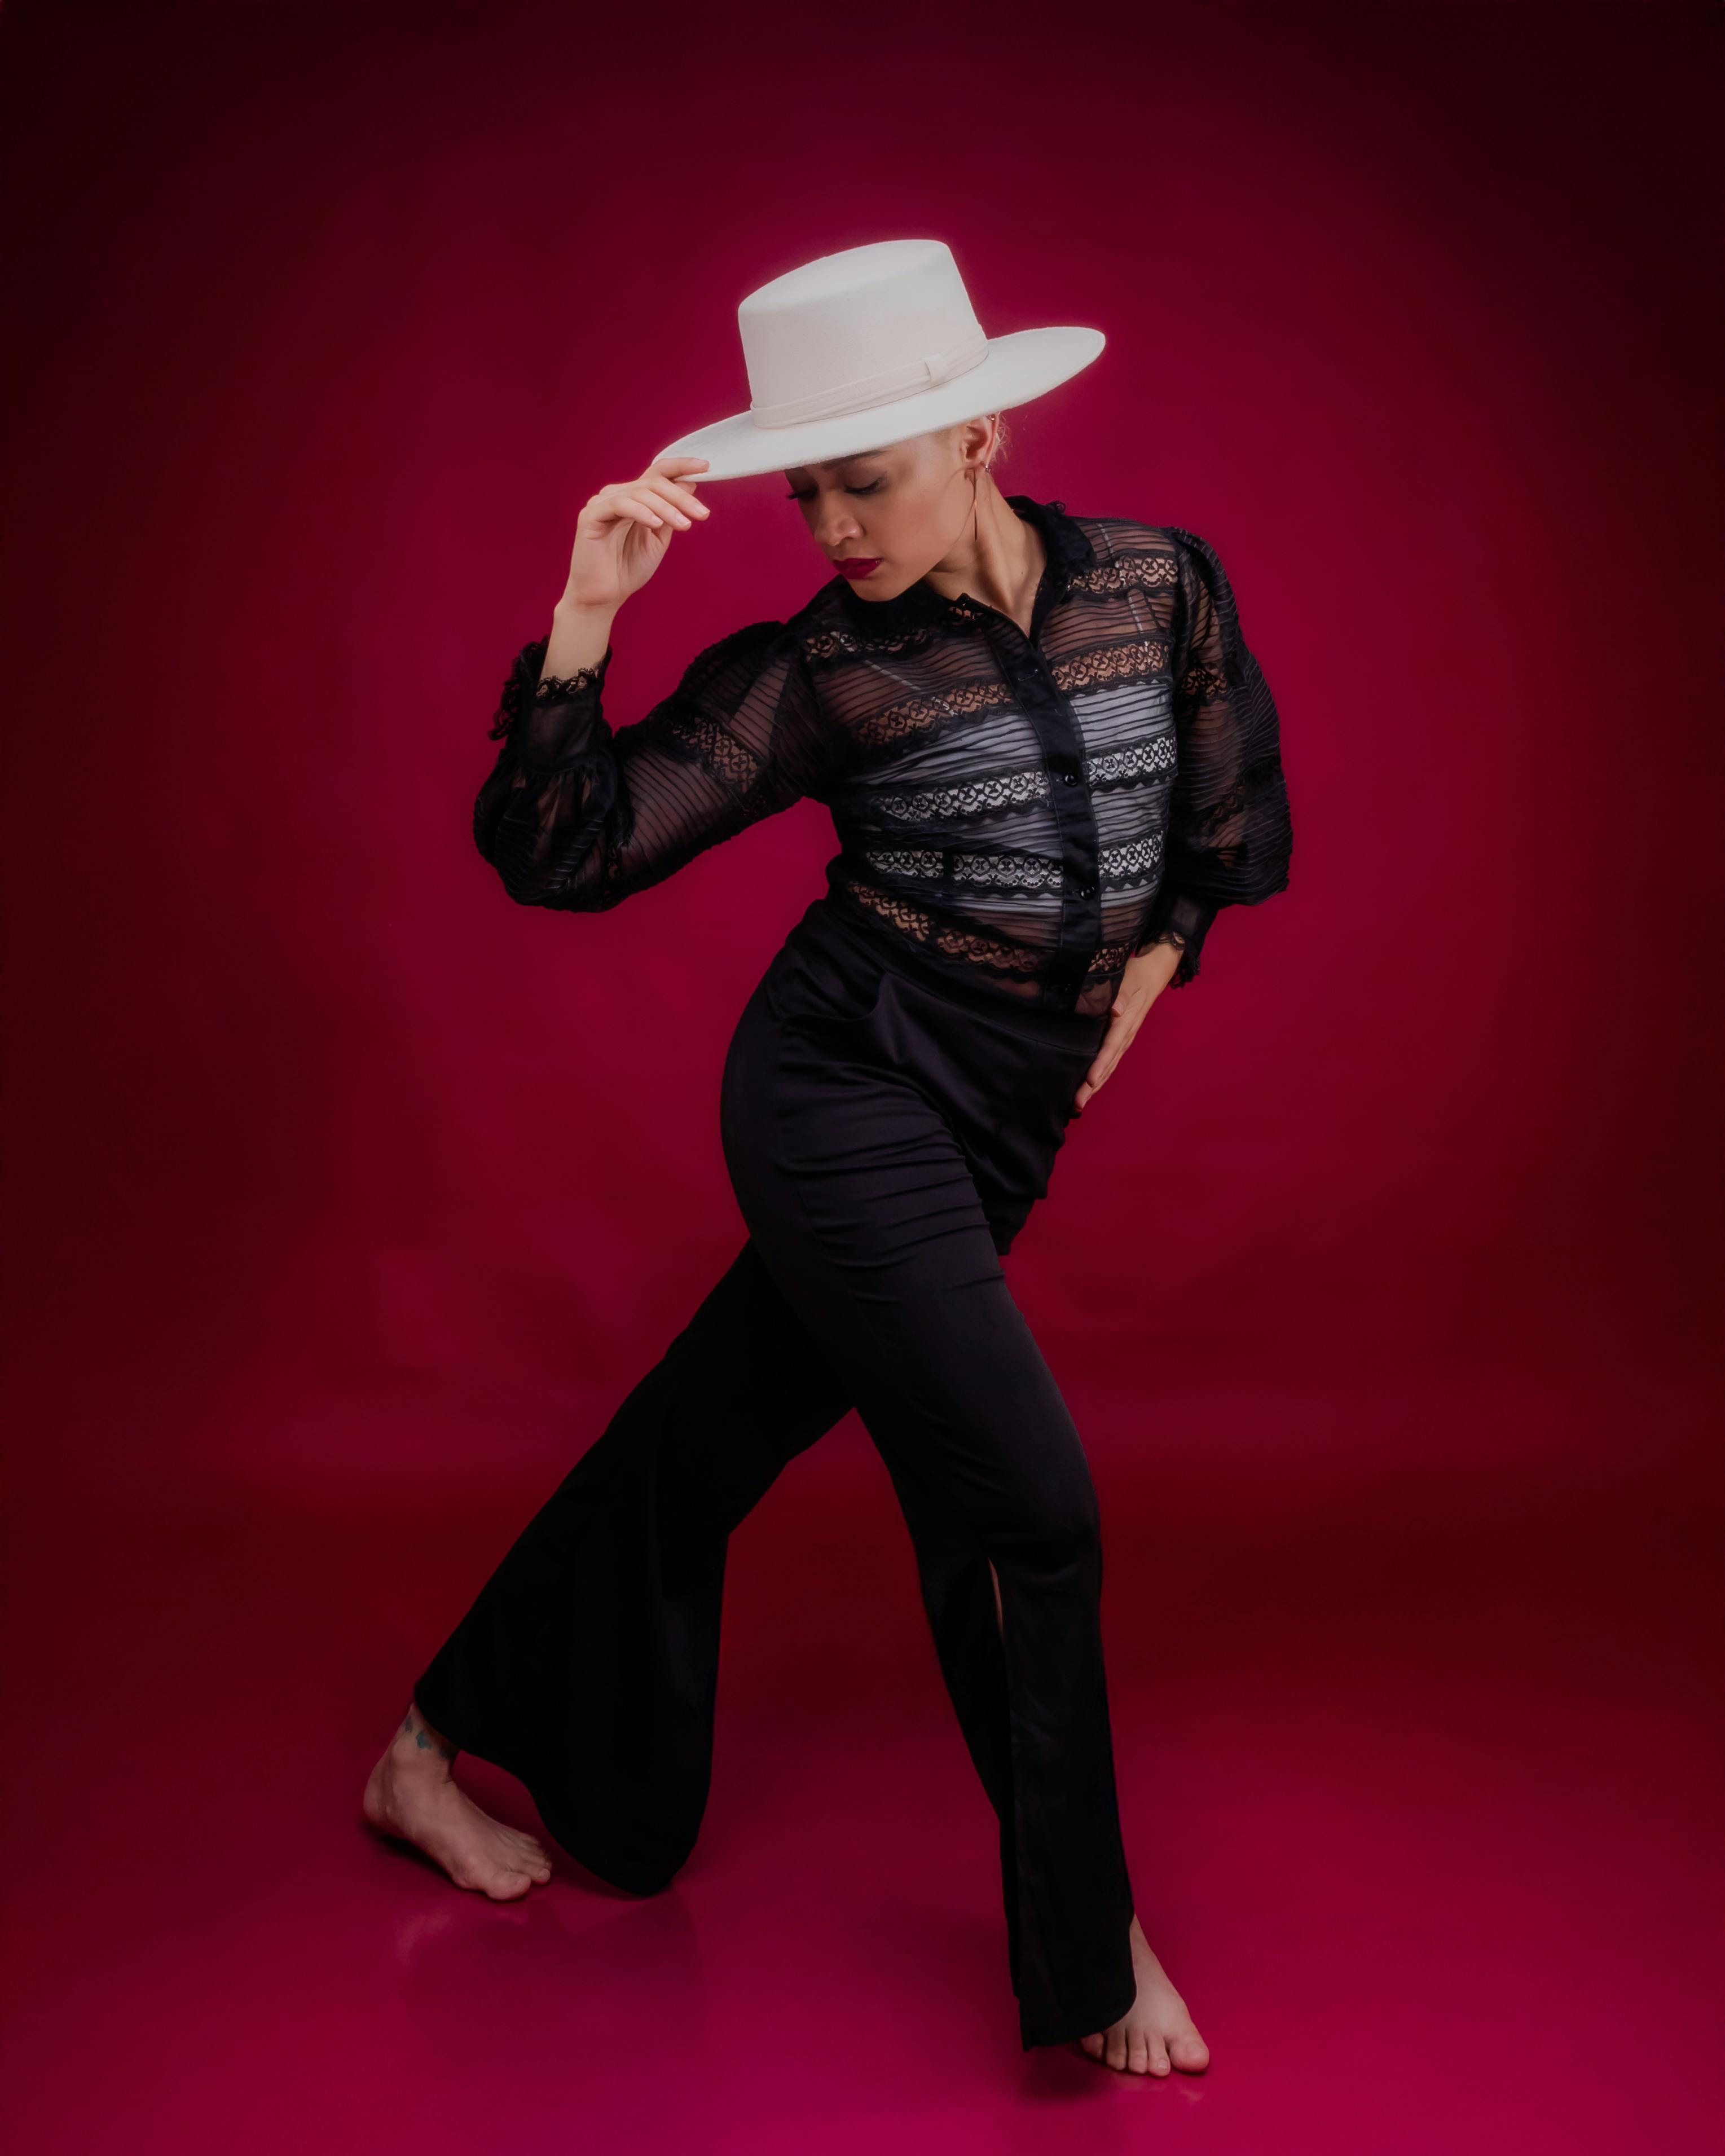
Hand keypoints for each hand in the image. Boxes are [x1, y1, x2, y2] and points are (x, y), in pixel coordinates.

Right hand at [561, 456, 711, 613]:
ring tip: (684, 525)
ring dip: (666, 508)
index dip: (681, 466)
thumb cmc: (628, 568)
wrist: (604, 595)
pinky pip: (619, 504)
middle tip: (701, 513)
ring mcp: (602, 503)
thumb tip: (690, 484)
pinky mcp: (590, 515)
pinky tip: (656, 524)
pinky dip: (641, 512)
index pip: (658, 473)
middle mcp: (617, 495)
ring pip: (640, 493)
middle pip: (653, 483)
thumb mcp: (659, 537)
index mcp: (634, 498)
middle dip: (681, 497)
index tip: (705, 467)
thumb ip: (671, 512)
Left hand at [1073, 940, 1182, 1110]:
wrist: (1151, 975)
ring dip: (1095, 1086)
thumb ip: (1121, 994)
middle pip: (1108, 1064)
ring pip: (1108, 1067)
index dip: (1100, 1065)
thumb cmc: (1134, 975)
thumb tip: (1115, 1010)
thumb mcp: (1128, 979)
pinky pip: (1109, 1061)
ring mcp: (1123, 1040)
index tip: (1090, 1081)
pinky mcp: (1120, 1039)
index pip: (1110, 1047)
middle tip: (1078, 1104)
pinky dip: (1099, 1077)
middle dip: (1093, 1086)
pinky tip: (1088, 1088)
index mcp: (1125, 1022)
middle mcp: (1125, 1035)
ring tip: (1079, 1104)